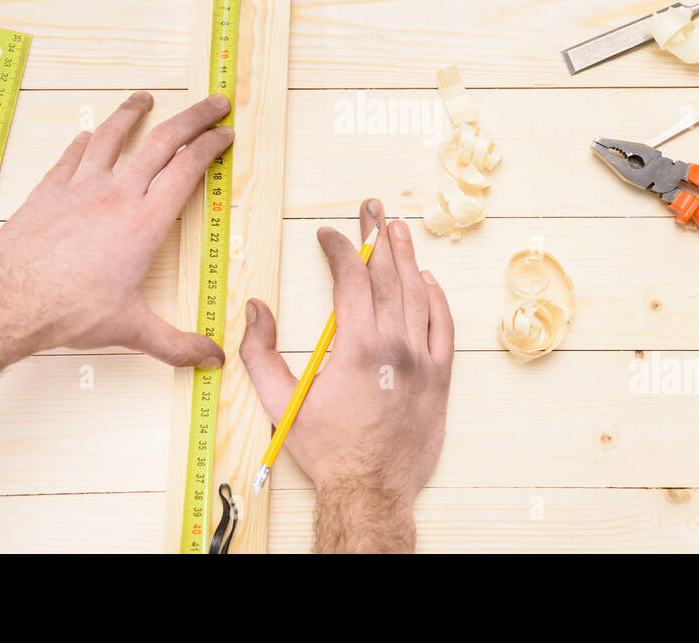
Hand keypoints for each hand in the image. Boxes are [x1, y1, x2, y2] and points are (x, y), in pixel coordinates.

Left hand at [0, 91, 233, 366]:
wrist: (9, 302)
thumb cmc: (68, 314)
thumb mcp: (131, 330)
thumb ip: (177, 343)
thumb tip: (213, 358)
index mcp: (145, 223)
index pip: (188, 169)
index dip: (212, 146)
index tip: (225, 134)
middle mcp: (116, 195)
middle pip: (163, 140)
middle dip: (194, 116)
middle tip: (214, 102)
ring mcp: (80, 187)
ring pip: (114, 135)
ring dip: (134, 112)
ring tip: (146, 99)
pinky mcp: (49, 190)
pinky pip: (72, 155)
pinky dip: (88, 140)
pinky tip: (91, 135)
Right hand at [240, 199, 453, 504]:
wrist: (370, 490)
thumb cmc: (326, 449)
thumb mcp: (280, 402)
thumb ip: (260, 352)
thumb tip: (256, 309)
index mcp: (356, 346)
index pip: (351, 279)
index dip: (340, 249)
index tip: (328, 234)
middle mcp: (394, 345)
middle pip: (389, 276)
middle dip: (377, 237)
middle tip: (373, 208)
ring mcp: (422, 360)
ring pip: (418, 294)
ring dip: (407, 257)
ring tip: (398, 229)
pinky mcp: (440, 377)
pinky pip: (443, 326)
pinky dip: (436, 299)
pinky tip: (426, 279)